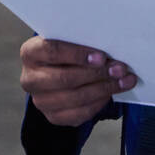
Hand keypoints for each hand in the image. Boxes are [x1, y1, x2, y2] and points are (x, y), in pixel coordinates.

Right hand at [20, 37, 136, 126]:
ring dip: (103, 89)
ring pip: (74, 98)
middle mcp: (30, 79)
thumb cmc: (65, 47)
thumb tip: (108, 42)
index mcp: (31, 52)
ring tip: (124, 81)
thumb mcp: (67, 37)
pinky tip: (111, 93)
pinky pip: (78, 114)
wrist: (55, 68)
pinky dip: (98, 103)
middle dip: (96, 74)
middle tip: (120, 69)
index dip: (78, 54)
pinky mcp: (53, 117)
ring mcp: (40, 101)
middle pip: (65, 78)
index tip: (102, 56)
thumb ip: (80, 38)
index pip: (53, 51)